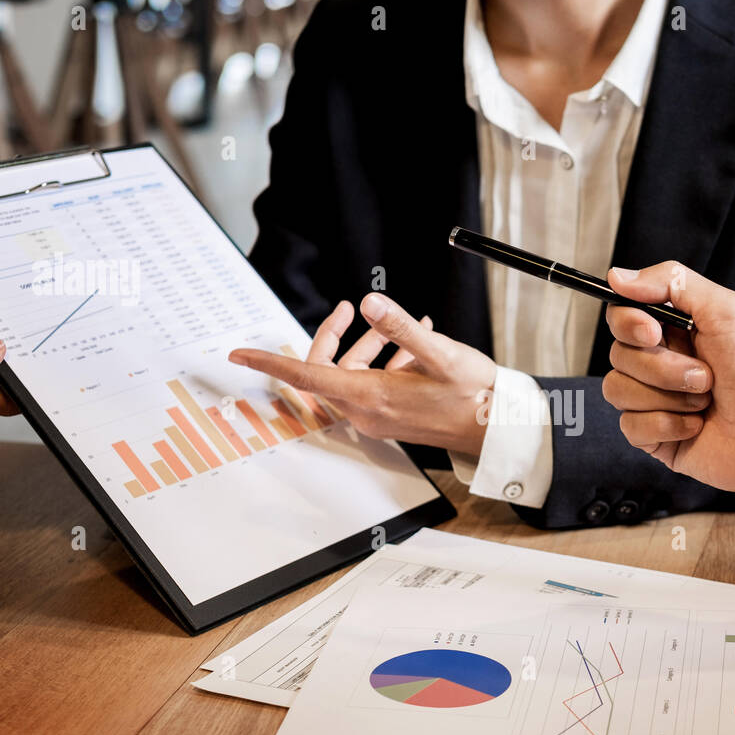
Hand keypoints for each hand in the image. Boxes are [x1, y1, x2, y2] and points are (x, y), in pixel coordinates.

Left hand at [229, 293, 496, 456]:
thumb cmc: (473, 396)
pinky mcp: (391, 416)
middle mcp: (368, 410)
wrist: (496, 430)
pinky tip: (412, 342)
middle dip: (336, 335)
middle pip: (328, 369)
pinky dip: (385, 360)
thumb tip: (371, 304)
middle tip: (348, 309)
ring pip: (353, 374)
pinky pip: (372, 383)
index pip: (306, 376)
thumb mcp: (441, 354)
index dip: (270, 363)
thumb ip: (403, 327)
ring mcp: (379, 416)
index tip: (238, 354)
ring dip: (370, 345)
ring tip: (402, 325)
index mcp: (371, 396)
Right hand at [601, 262, 734, 493]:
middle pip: (618, 354)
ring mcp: (655, 401)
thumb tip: (617, 275)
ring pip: (618, 390)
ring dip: (666, 396)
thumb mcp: (725, 309)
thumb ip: (671, 281)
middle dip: (662, 368)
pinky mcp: (655, 436)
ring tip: (705, 400)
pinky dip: (666, 425)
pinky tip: (696, 426)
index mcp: (675, 330)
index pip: (622, 316)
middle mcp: (661, 363)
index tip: (652, 332)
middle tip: (705, 376)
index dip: (628, 323)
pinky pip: (629, 426)